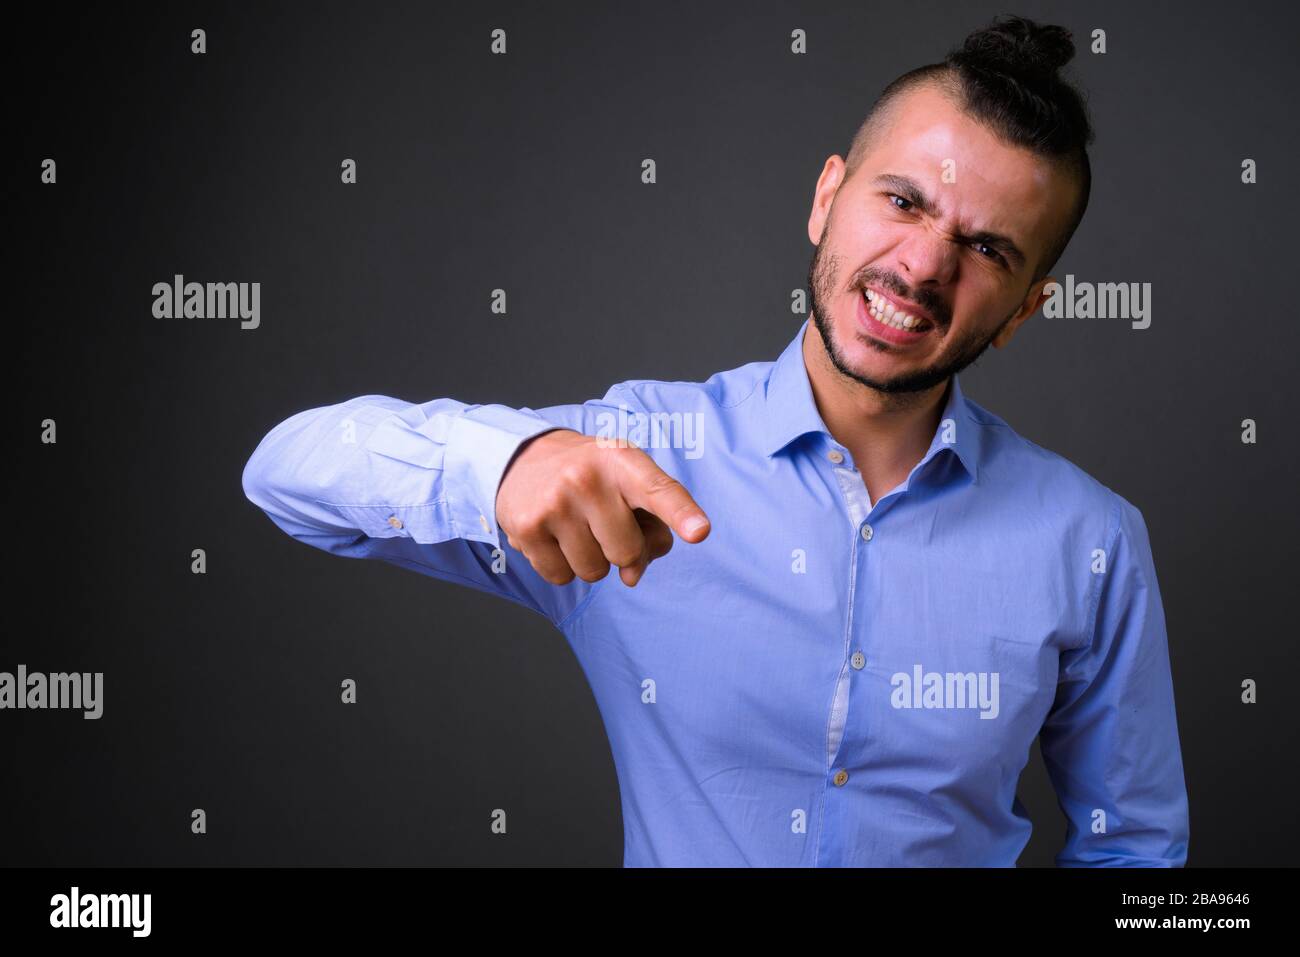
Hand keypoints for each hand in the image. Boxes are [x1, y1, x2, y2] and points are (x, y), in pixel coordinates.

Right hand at [495, 429, 709, 586]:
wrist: (522, 458)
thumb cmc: (592, 477)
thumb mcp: (628, 482)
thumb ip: (649, 527)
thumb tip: (632, 576)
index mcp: (622, 461)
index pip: (658, 490)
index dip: (681, 513)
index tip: (700, 531)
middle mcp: (587, 479)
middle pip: (626, 553)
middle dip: (622, 552)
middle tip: (604, 524)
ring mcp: (554, 503)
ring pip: (593, 571)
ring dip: (590, 560)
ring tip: (577, 527)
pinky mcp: (527, 527)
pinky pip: (561, 577)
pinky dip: (563, 566)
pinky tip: (554, 536)